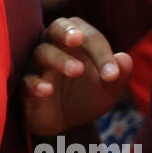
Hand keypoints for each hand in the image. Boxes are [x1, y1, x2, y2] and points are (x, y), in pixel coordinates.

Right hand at [23, 17, 133, 136]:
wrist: (65, 124)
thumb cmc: (86, 96)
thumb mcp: (107, 89)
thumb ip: (119, 75)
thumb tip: (125, 59)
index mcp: (76, 42)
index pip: (88, 36)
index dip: (101, 52)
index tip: (113, 74)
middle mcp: (54, 46)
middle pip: (56, 28)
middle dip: (67, 32)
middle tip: (78, 40)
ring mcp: (37, 65)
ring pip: (42, 53)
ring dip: (59, 60)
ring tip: (76, 70)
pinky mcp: (26, 87)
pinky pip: (27, 80)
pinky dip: (36, 84)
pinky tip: (47, 90)